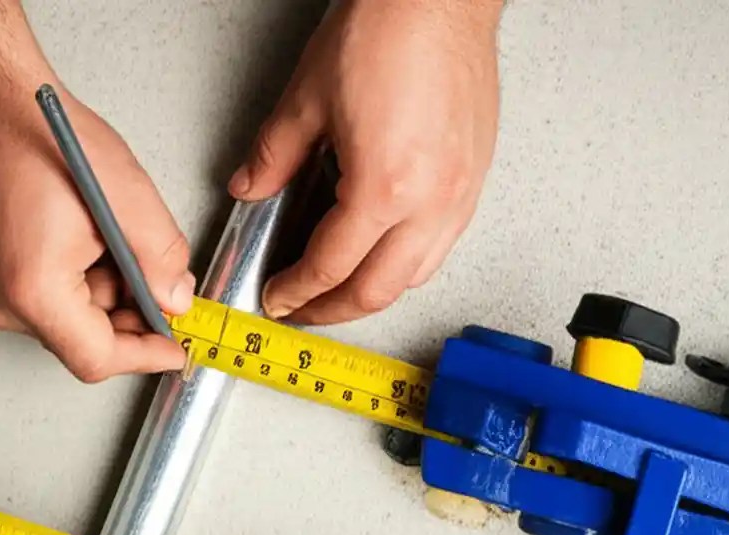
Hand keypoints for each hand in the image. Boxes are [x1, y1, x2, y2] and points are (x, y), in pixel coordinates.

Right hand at [0, 1, 193, 381]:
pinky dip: (77, 280)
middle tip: (159, 277)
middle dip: (128, 315)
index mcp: (31, 288)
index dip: (145, 355)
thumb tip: (176, 300)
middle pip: (81, 342)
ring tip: (110, 235)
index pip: (96, 358)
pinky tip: (86, 236)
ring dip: (103, 291)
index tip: (177, 347)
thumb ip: (160, 259)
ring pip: (66, 319)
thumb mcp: (126, 197)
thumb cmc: (42, 133)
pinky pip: (43, 298)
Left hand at [228, 0, 502, 323]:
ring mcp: (461, 193)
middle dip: (333, 310)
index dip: (297, 291)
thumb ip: (274, 156)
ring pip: (418, 275)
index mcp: (384, 188)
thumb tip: (251, 187)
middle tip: (303, 310)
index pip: (331, 266)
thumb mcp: (308, 98)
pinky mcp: (477, 177)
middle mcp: (431, 200)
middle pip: (379, 289)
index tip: (278, 298)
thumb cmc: (388, 31)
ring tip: (341, 289)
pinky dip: (408, 262)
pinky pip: (443, 244)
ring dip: (374, 291)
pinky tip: (385, 251)